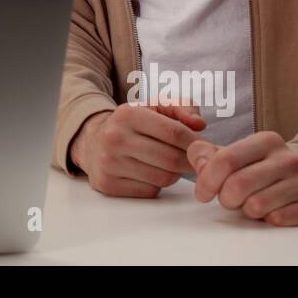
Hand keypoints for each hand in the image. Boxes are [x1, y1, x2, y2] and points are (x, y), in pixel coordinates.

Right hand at [70, 102, 206, 197]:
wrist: (93, 142)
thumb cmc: (132, 125)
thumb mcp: (154, 106)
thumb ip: (182, 107)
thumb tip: (199, 125)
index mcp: (127, 114)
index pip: (174, 132)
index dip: (195, 142)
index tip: (204, 147)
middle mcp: (115, 138)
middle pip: (171, 159)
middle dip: (189, 161)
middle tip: (193, 160)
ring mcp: (109, 163)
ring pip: (164, 178)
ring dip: (173, 173)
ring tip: (167, 163)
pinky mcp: (108, 185)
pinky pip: (150, 191)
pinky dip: (157, 185)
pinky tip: (150, 173)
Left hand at [188, 131, 297, 225]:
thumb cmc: (261, 169)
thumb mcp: (235, 155)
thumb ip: (207, 154)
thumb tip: (199, 160)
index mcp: (267, 140)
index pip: (225, 160)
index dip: (206, 181)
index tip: (202, 194)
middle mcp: (290, 158)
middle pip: (238, 185)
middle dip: (225, 199)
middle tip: (229, 200)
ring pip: (257, 206)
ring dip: (246, 211)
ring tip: (251, 203)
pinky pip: (278, 220)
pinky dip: (267, 221)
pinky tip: (270, 211)